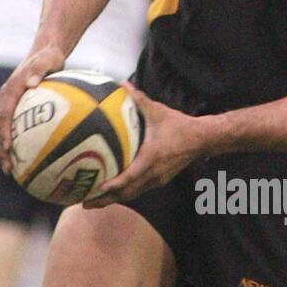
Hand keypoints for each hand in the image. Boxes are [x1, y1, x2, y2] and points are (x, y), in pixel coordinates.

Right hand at [0, 44, 66, 172]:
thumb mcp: (48, 59)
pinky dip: (13, 146)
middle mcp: (6, 99)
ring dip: (3, 151)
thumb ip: (40, 69)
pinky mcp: (15, 109)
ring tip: (10, 171)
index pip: (5, 114)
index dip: (5, 132)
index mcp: (11, 90)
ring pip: (1, 132)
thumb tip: (31, 83)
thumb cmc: (49, 56)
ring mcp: (8, 105)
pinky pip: (12, 130)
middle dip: (0, 149)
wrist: (45, 51)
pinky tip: (25, 161)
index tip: (9, 147)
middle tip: (7, 168)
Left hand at [84, 83, 204, 207]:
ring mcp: (157, 179)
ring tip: (93, 203)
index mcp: (150, 158)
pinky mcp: (159, 180)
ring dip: (113, 200)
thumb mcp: (157, 111)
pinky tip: (112, 193)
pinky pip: (138, 190)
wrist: (201, 139)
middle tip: (85, 203)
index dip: (112, 185)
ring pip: (132, 195)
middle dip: (105, 200)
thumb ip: (138, 98)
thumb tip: (122, 83)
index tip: (96, 188)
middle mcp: (153, 173)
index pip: (129, 177)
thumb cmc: (178, 125)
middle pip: (126, 193)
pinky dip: (124, 193)